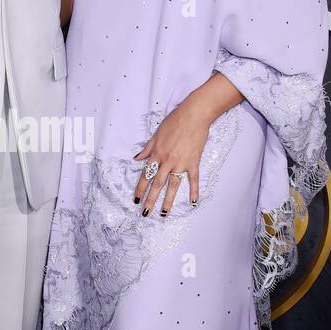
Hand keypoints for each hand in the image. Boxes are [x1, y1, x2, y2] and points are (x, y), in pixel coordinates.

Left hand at [133, 99, 211, 216]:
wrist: (193, 116)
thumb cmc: (174, 122)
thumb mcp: (156, 134)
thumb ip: (147, 149)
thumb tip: (137, 159)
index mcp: (156, 154)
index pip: (146, 175)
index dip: (140, 189)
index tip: (136, 200)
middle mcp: (167, 161)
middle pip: (157, 184)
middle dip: (150, 200)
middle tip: (145, 213)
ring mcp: (181, 163)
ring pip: (172, 186)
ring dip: (168, 201)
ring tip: (164, 213)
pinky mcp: (193, 163)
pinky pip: (193, 180)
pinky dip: (194, 191)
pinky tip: (193, 202)